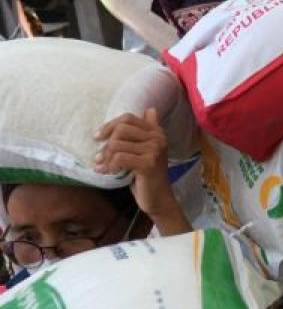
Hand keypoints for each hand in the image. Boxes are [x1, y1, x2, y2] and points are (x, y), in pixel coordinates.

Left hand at [94, 109, 183, 225]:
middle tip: (100, 158)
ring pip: (117, 144)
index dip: (110, 125)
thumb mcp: (146, 150)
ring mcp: (155, 150)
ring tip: (103, 167)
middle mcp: (158, 137)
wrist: (158, 199)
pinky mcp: (148, 163)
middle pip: (121, 129)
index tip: (98, 137)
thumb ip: (146, 131)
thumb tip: (150, 109)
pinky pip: (119, 158)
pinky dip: (109, 166)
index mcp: (157, 131)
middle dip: (106, 144)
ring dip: (105, 158)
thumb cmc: (146, 176)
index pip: (128, 118)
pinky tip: (106, 173)